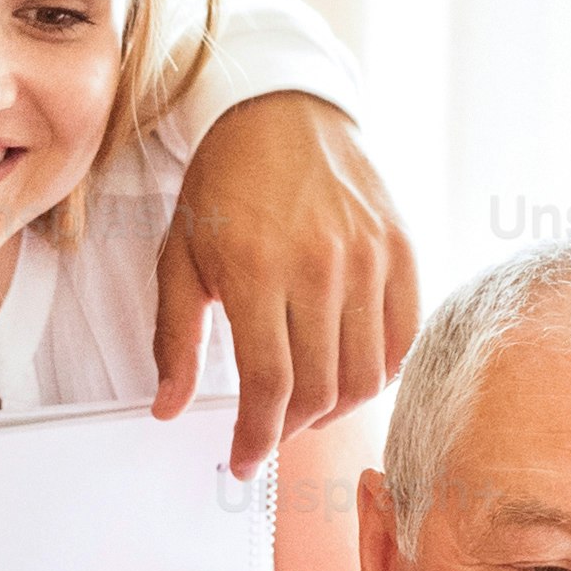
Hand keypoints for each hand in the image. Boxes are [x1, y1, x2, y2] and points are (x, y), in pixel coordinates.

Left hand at [160, 94, 420, 474]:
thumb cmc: (224, 183)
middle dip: (289, 429)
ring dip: (334, 409)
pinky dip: (379, 371)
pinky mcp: (401, 248)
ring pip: (366, 373)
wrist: (282, 109)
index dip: (257, 438)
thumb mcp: (180, 256)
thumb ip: (175, 339)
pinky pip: (403, 338)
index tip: (243, 461)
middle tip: (269, 432)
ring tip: (306, 406)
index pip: (269, 385)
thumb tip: (167, 409)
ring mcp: (368, 257)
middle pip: (319, 388)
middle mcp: (319, 265)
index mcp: (255, 268)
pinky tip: (348, 371)